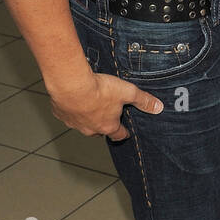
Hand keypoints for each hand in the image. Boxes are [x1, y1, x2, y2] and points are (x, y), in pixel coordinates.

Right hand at [48, 71, 162, 140]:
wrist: (71, 85)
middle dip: (104, 123)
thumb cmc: (100, 89)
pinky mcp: (61, 115)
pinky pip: (67, 114)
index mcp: (108, 126)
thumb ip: (143, 100)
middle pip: (100, 130)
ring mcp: (75, 123)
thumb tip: (158, 107)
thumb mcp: (127, 92)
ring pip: (83, 123)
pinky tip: (74, 98)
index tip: (125, 131)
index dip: (123, 132)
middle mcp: (91, 129)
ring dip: (87, 116)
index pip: (118, 134)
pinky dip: (71, 108)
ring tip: (89, 102)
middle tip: (107, 112)